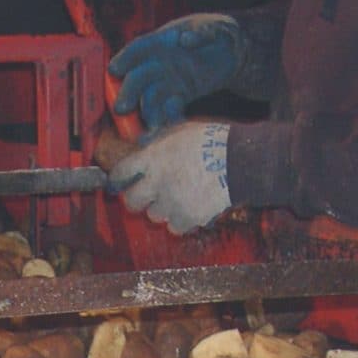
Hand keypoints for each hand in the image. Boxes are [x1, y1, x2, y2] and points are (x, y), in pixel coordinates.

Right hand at [108, 14, 244, 130]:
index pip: (138, 49)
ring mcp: (170, 81)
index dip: (125, 59)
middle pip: (139, 78)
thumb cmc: (219, 33)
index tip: (114, 71)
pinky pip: (169, 109)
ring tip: (150, 125)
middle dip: (129, 93)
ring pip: (150, 98)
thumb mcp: (215, 27)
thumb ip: (202, 32)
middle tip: (121, 109)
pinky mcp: (181, 96)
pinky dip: (170, 115)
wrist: (233, 52)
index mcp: (163, 42)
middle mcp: (161, 63)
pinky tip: (177, 114)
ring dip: (147, 112)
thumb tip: (185, 41)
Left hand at [110, 122, 232, 235]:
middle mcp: (156, 182)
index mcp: (152, 158)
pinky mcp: (187, 217)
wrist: (238, 160)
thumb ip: (158, 141)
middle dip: (138, 199)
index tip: (120, 181)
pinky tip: (190, 208)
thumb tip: (143, 145)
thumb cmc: (211, 141)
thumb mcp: (180, 130)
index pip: (120, 173)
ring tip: (178, 197)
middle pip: (132, 201)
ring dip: (162, 209)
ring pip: (154, 215)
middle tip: (147, 195)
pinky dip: (180, 220)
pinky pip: (174, 227)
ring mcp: (171, 202)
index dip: (118, 178)